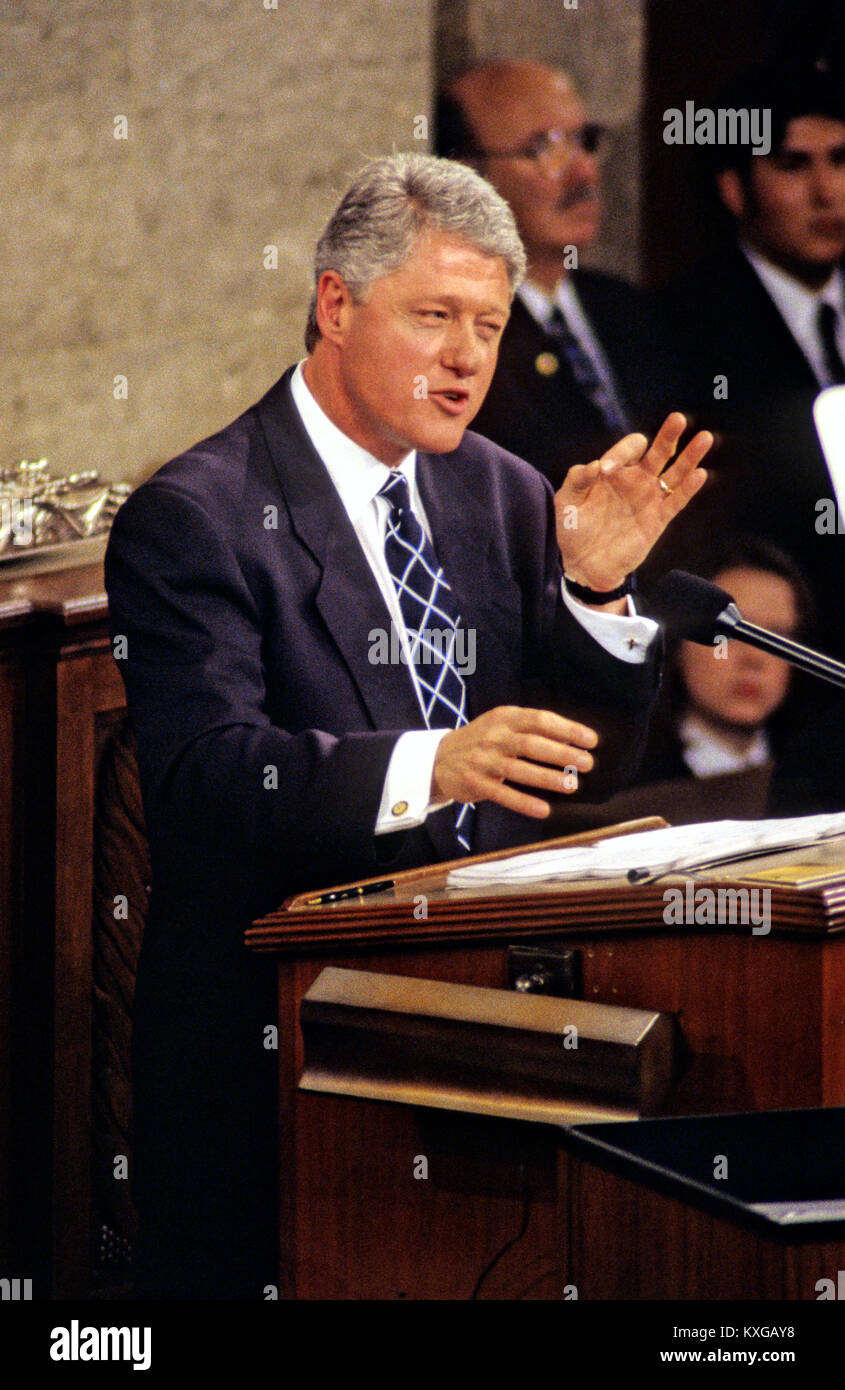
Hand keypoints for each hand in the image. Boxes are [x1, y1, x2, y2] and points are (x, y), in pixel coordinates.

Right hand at [431, 706, 598, 818]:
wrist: (439, 759)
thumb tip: (573, 740)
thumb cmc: (482, 741)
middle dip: (562, 754)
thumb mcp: (502, 725)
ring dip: (547, 778)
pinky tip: (544, 809)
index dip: (567, 729)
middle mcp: (493, 736)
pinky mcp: (475, 783)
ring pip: (518, 769)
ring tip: (571, 785)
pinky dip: (524, 802)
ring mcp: (482, 760)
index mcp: (504, 717)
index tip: (591, 740)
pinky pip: (502, 794)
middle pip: (531, 744)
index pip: (540, 719)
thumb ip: (531, 728)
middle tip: (587, 763)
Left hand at [555, 413, 711, 590]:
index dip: (620, 454)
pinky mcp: (658, 519)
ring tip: (705, 438)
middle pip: (658, 453)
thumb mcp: (567, 501)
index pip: (627, 450)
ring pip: (675, 473)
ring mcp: (649, 498)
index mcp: (614, 471)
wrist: (584, 564)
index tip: (604, 471)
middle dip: (667, 436)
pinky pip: (677, 501)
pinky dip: (689, 488)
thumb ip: (577, 479)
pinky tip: (700, 474)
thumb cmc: (573, 529)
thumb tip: (596, 464)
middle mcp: (636, 480)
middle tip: (678, 419)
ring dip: (689, 457)